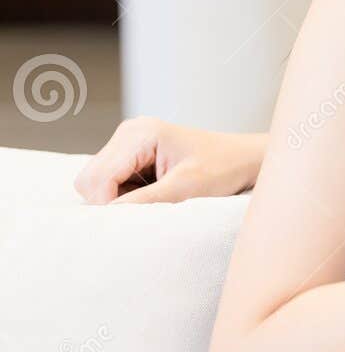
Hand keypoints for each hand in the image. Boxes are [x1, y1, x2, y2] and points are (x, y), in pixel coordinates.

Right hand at [75, 117, 263, 204]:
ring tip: (158, 195)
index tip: (136, 218)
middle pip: (90, 179)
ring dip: (120, 198)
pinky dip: (127, 194)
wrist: (246, 158)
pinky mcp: (133, 154)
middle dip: (111, 200)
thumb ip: (145, 201)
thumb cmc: (225, 168)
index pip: (97, 178)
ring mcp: (129, 142)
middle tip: (152, 204)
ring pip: (97, 183)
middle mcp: (129, 132)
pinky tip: (155, 191)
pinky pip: (111, 182)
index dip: (109, 205)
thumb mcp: (187, 188)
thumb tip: (108, 217)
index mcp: (140, 133)